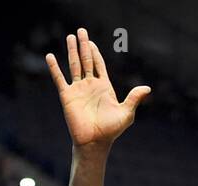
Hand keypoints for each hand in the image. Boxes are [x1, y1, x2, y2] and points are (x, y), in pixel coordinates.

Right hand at [45, 28, 149, 150]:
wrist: (94, 142)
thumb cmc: (111, 131)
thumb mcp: (126, 113)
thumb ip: (134, 98)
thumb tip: (147, 88)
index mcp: (104, 87)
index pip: (98, 64)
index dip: (95, 53)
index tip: (91, 42)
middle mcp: (90, 86)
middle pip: (86, 60)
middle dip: (84, 46)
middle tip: (81, 31)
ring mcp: (78, 90)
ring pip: (74, 65)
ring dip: (72, 51)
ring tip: (70, 36)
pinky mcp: (67, 96)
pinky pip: (59, 79)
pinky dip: (54, 68)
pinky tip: (50, 56)